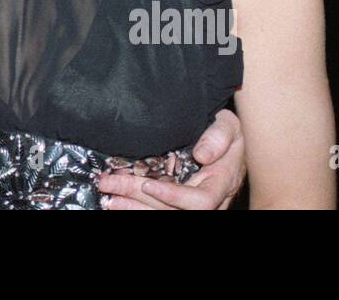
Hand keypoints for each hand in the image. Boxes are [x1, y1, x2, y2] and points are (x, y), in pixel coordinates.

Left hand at [96, 108, 245, 209]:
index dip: (174, 197)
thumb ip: (220, 136)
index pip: (201, 201)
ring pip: (162, 212)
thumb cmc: (229, 132)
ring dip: (133, 207)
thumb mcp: (230, 126)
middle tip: (109, 183)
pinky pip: (158, 208)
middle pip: (172, 210)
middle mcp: (208, 199)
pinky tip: (117, 201)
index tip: (149, 184)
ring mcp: (191, 203)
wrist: (228, 141)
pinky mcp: (178, 203)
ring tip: (108, 197)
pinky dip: (137, 207)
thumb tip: (202, 155)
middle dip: (138, 198)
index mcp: (221, 183)